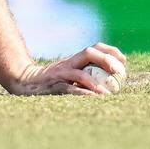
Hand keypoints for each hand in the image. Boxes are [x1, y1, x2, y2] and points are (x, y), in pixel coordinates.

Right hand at [8, 43, 127, 95]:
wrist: (25, 83)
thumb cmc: (52, 82)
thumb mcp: (69, 74)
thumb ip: (85, 73)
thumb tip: (110, 79)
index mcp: (74, 59)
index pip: (94, 48)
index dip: (110, 51)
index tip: (124, 60)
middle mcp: (68, 63)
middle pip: (88, 53)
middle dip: (106, 59)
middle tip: (119, 71)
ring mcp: (61, 74)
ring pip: (81, 73)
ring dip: (96, 82)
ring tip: (108, 93)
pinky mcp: (55, 86)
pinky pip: (71, 90)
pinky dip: (83, 95)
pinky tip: (93, 101)